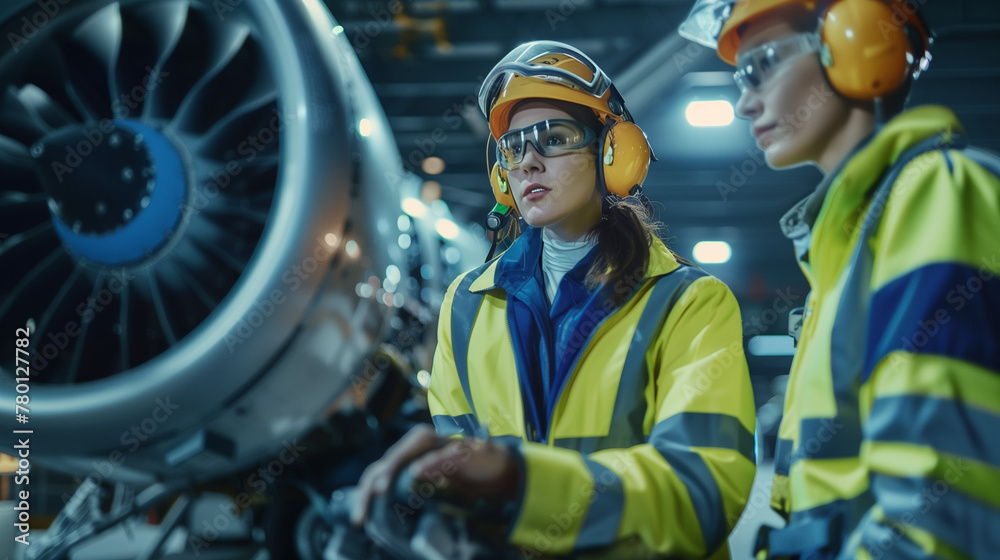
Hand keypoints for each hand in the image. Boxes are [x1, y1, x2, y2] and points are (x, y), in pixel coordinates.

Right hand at [350, 424, 519, 525]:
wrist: (499, 468)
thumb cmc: (488, 458)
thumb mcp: (473, 456)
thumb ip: (445, 461)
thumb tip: (415, 470)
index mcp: (425, 437)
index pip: (398, 454)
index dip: (387, 471)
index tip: (380, 490)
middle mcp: (414, 446)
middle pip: (383, 465)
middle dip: (370, 488)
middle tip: (362, 515)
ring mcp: (411, 459)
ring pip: (380, 475)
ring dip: (367, 495)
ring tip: (360, 519)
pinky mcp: (412, 473)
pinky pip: (387, 482)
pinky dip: (375, 496)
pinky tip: (368, 513)